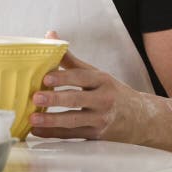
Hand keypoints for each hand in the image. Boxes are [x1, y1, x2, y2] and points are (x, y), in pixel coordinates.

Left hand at [29, 31, 150, 143]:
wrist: (138, 117)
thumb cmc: (110, 91)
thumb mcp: (95, 74)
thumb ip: (70, 59)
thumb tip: (50, 36)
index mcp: (102, 80)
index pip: (81, 77)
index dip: (63, 77)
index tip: (46, 78)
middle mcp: (103, 100)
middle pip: (77, 100)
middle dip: (56, 99)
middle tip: (36, 97)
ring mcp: (100, 120)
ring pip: (74, 121)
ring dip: (52, 120)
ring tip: (33, 118)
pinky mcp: (95, 135)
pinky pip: (72, 135)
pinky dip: (54, 133)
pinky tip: (38, 130)